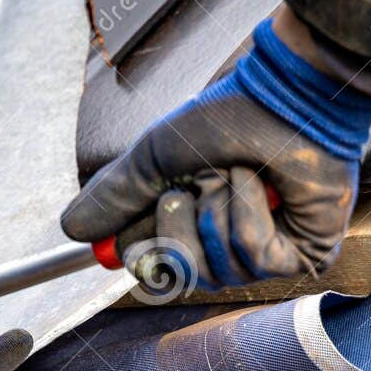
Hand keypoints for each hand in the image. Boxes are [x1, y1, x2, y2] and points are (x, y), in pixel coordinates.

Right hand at [61, 14, 370, 290]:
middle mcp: (225, 238)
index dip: (137, 252)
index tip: (116, 243)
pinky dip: (248, 214)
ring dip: (216, 213)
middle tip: (189, 189)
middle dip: (176, 226)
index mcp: (193, 215)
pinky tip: (264, 185)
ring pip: (214, 269)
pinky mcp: (301, 255)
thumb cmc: (230, 114)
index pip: (151, 262)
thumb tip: (69, 229)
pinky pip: (251, 256)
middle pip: (176, 275)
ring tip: (236, 174)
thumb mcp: (154, 155)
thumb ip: (114, 195)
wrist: (287, 95)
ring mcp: (264, 251)